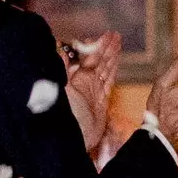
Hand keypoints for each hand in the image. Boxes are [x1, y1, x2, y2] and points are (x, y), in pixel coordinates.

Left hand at [65, 31, 119, 151]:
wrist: (69, 143)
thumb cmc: (60, 118)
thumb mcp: (58, 90)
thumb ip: (60, 69)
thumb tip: (58, 49)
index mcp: (73, 79)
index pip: (86, 58)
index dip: (94, 46)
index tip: (100, 35)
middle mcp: (83, 84)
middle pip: (97, 61)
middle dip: (105, 47)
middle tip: (114, 34)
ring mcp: (93, 92)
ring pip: (105, 68)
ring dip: (111, 55)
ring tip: (118, 41)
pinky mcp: (101, 102)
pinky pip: (109, 81)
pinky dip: (113, 69)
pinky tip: (116, 60)